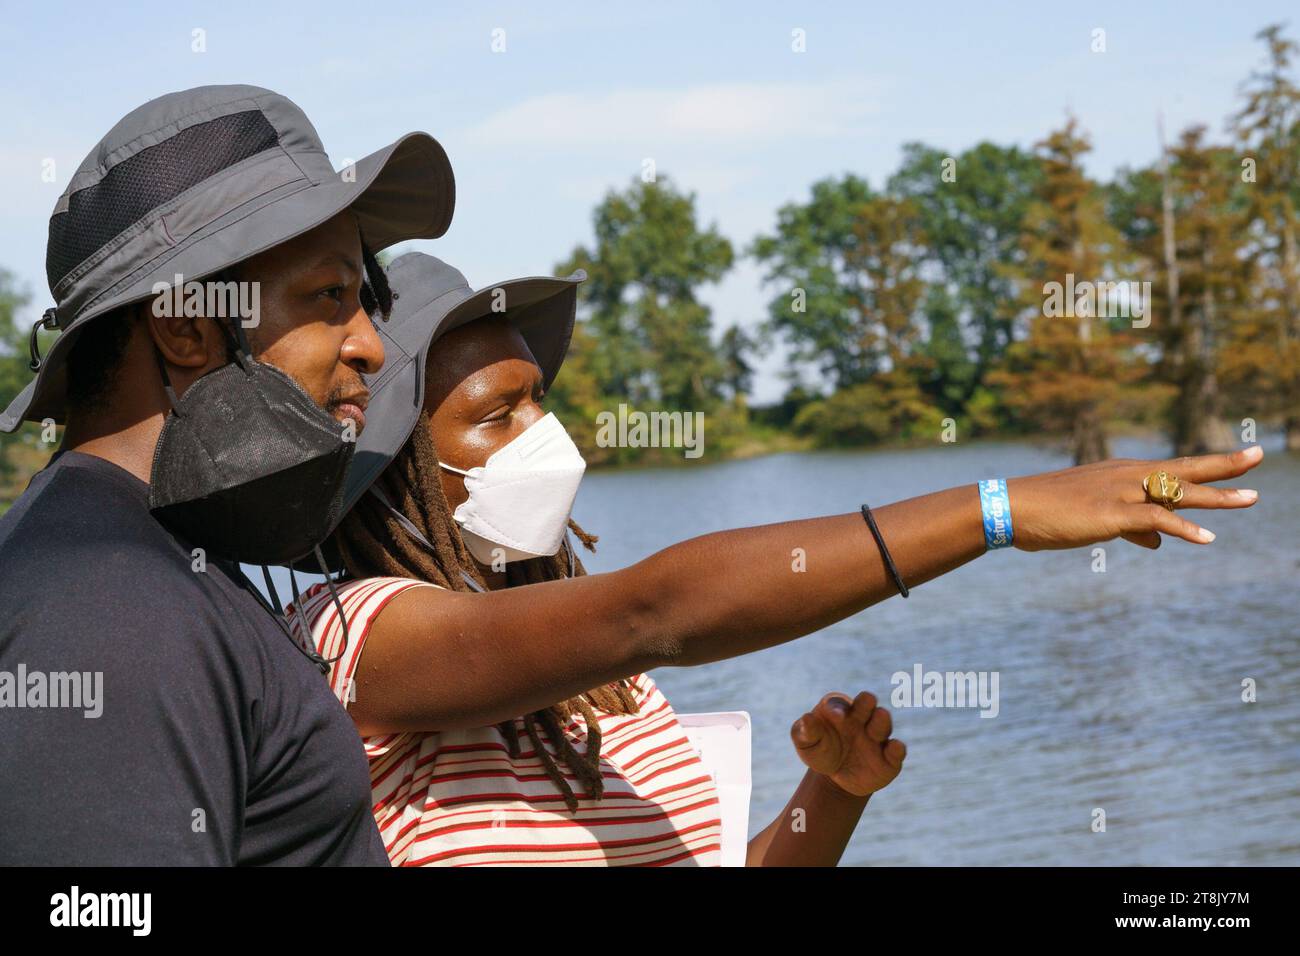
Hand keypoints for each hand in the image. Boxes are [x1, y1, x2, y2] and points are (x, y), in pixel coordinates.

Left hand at [790, 691, 905, 797]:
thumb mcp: (806, 744)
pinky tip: (895, 747)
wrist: (836, 778)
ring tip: (881, 715)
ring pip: (883, 724)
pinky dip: (897, 749)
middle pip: (866, 705)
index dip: (836, 707)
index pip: (838, 703)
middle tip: (867, 701)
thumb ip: (804, 731)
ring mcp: (877, 738)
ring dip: (882, 720)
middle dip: (867, 702)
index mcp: (840, 710)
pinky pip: (896, 752)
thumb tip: (806, 719)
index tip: (834, 714)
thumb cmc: (820, 751)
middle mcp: (862, 719)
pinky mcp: (888, 759)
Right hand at [1007, 445, 1262, 551]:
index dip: (1210, 466)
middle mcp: (1128, 477)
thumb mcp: (1095, 517)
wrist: (1012, 508)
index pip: (1176, 468)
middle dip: (1225, 465)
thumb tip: (1159, 542)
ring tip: (1251, 498)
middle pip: (1185, 469)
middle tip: (1260, 455)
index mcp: (1124, 474)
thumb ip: (1133, 528)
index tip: (1241, 460)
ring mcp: (1121, 493)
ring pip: (1177, 492)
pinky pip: (1155, 520)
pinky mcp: (1111, 514)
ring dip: (1217, 496)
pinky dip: (1183, 530)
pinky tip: (1207, 539)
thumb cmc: (1048, 513)